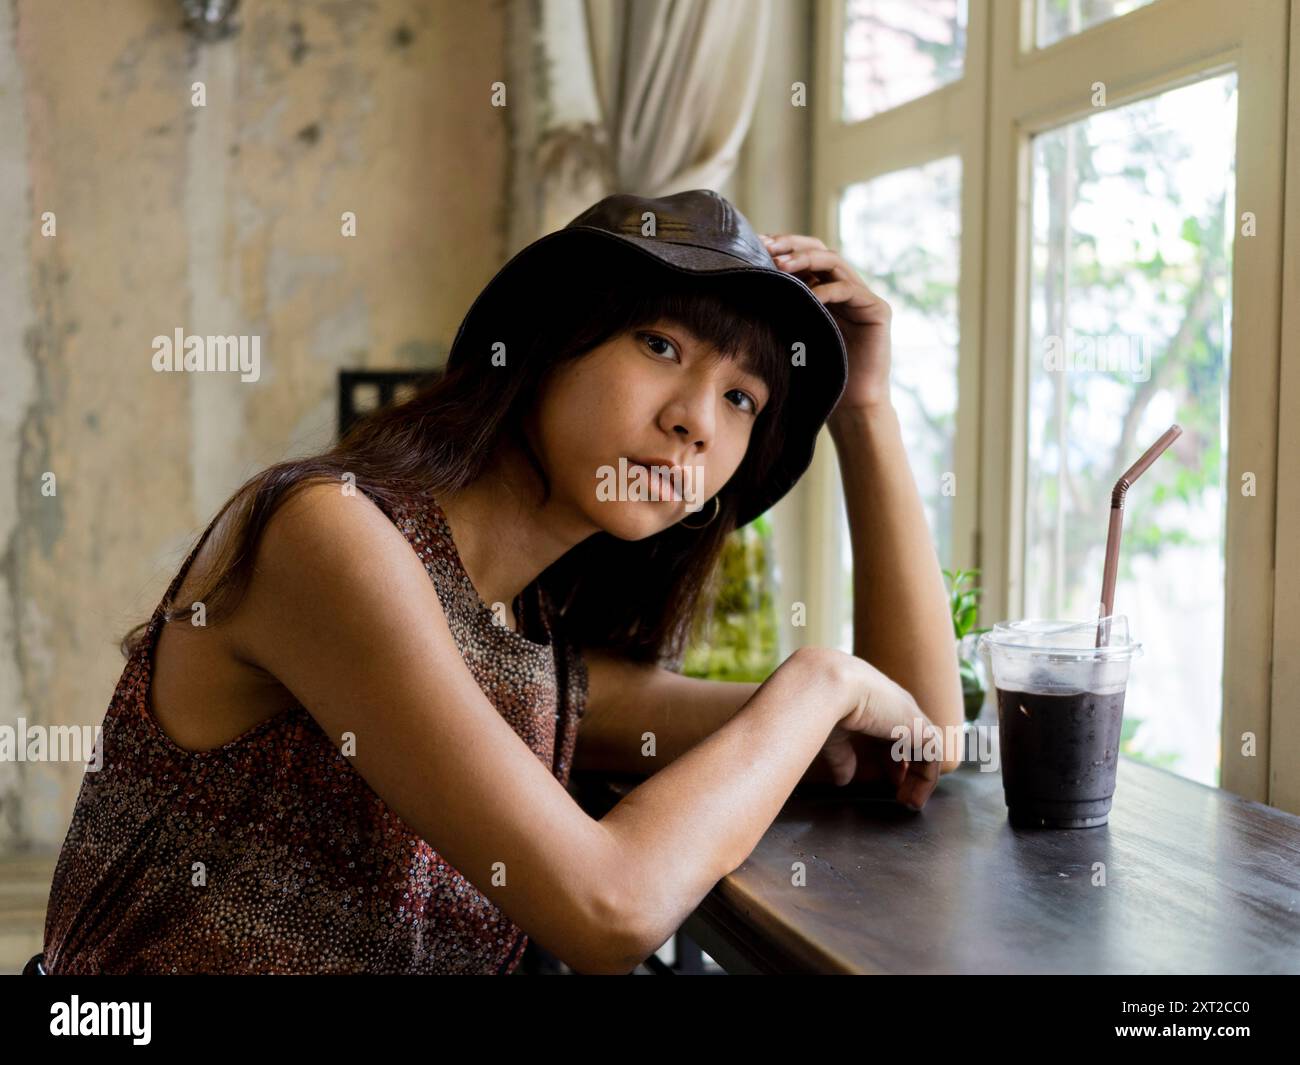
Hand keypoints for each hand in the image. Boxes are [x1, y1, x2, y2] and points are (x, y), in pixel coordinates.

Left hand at [759, 232, 892, 417]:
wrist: (851, 404)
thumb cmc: (818, 375)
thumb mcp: (791, 334)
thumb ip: (780, 308)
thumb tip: (746, 286)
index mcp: (824, 290)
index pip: (803, 256)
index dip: (782, 247)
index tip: (754, 246)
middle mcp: (844, 288)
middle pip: (818, 249)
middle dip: (791, 245)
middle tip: (766, 247)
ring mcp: (862, 297)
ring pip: (834, 262)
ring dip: (805, 259)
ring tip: (781, 265)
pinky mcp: (878, 309)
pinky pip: (849, 290)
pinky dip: (827, 290)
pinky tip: (808, 296)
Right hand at [814, 650, 942, 810]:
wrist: (831, 685)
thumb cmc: (824, 702)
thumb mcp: (835, 734)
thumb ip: (843, 756)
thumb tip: (844, 780)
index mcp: (877, 701)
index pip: (894, 731)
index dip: (892, 757)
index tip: (888, 780)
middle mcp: (896, 705)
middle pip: (913, 740)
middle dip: (908, 768)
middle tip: (901, 794)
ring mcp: (910, 715)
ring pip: (927, 749)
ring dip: (920, 777)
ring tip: (909, 801)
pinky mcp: (919, 727)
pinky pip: (933, 757)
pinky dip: (926, 780)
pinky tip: (913, 798)